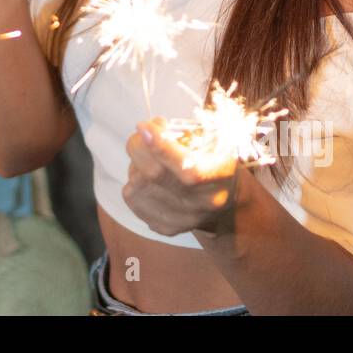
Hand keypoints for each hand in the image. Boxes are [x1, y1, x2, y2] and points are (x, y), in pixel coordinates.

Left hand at [123, 117, 239, 238]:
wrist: (222, 196)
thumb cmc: (213, 157)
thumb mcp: (214, 138)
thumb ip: (189, 130)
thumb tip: (156, 126)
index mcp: (219, 176)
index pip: (187, 169)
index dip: (162, 147)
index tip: (144, 127)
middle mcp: (202, 203)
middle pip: (155, 174)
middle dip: (139, 146)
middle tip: (142, 132)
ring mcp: (182, 218)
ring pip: (138, 183)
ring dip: (136, 163)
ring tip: (151, 157)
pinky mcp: (164, 226)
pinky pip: (131, 196)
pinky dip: (133, 179)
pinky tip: (149, 176)